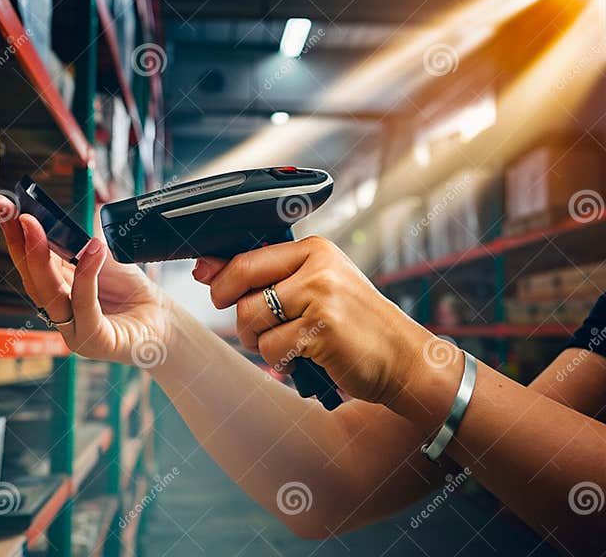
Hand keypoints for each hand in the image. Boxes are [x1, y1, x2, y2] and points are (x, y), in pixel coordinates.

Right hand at [0, 195, 171, 365]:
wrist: (165, 323)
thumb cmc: (133, 294)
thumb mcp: (104, 260)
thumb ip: (80, 244)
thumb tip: (57, 215)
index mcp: (57, 292)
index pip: (29, 263)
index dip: (13, 235)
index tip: (0, 205)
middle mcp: (59, 313)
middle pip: (32, 278)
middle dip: (19, 242)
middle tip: (15, 212)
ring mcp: (73, 331)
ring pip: (50, 294)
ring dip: (42, 258)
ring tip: (37, 226)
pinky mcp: (94, 341)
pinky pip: (84, 307)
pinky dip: (87, 276)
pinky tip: (92, 251)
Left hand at [193, 236, 436, 402]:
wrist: (404, 357)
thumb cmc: (355, 324)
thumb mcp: (319, 287)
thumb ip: (270, 278)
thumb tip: (205, 272)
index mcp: (314, 250)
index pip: (246, 258)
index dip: (220, 278)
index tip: (214, 290)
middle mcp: (316, 266)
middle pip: (240, 289)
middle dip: (238, 315)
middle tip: (256, 329)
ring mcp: (320, 296)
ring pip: (251, 321)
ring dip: (261, 342)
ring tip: (291, 344)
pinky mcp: (322, 329)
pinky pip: (271, 349)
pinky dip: (282, 361)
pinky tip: (307, 357)